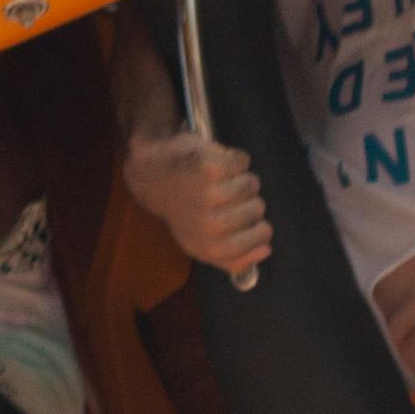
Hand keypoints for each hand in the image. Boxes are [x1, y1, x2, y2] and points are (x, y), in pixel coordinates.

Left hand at [125, 123, 271, 277]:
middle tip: (223, 194)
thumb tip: (266, 250)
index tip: (249, 220)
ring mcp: (209, 195)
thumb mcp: (199, 241)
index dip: (259, 228)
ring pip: (252, 183)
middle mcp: (210, 225)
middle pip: (258, 208)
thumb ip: (232, 256)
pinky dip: (232, 157)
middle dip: (247, 198)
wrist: (149, 173)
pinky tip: (215, 163)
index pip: (260, 242)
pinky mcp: (208, 168)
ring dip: (239, 176)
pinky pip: (242, 161)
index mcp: (209, 247)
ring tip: (217, 178)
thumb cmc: (181, 206)